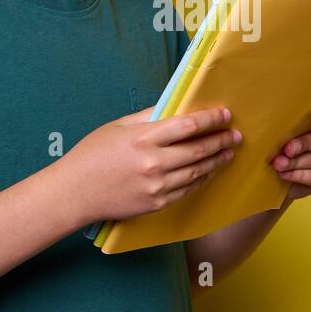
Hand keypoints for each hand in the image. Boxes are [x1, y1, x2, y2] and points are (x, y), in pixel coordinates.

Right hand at [62, 105, 241, 225]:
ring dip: (216, 160)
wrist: (75, 193)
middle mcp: (153, 163)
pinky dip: (201, 179)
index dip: (210, 119)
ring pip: (197, 171)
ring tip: (229, 152)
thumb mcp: (117, 127)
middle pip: (198, 149)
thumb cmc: (91, 155)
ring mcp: (156, 186)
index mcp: (143, 138)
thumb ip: (147, 117)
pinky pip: (187, 189)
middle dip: (220, 140)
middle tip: (236, 135)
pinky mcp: (156, 203)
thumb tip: (174, 108)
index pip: (187, 126)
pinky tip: (209, 171)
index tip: (225, 114)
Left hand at [269, 101, 310, 201]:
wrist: (266, 175)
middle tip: (286, 149)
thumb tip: (260, 108)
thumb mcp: (271, 130)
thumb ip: (274, 119)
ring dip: (297, 161)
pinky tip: (285, 175)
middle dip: (305, 143)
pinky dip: (299, 175)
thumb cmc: (269, 145)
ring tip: (278, 164)